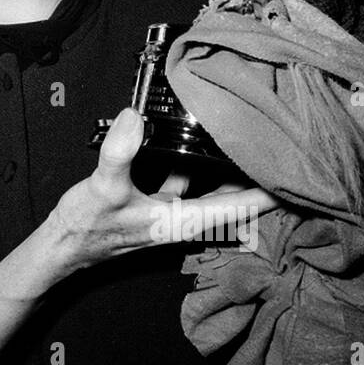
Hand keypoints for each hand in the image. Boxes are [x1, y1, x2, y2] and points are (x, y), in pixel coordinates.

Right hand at [53, 108, 276, 268]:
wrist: (63, 247)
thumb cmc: (86, 227)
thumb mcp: (104, 187)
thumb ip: (121, 153)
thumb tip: (135, 117)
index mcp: (182, 221)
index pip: (241, 208)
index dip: (271, 192)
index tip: (300, 173)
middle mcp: (184, 219)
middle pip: (235, 198)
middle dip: (258, 176)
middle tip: (284, 146)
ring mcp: (172, 211)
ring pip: (214, 187)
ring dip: (231, 167)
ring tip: (250, 138)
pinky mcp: (157, 201)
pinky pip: (188, 180)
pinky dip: (198, 163)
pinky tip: (198, 138)